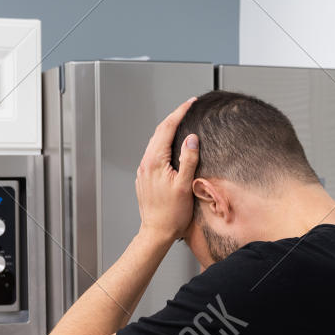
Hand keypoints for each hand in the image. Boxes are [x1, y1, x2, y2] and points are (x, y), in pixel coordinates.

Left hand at [135, 98, 198, 242]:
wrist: (156, 232)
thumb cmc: (172, 214)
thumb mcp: (185, 185)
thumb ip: (188, 159)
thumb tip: (191, 139)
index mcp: (155, 162)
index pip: (167, 128)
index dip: (180, 112)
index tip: (191, 102)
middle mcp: (146, 164)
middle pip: (159, 131)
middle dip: (174, 117)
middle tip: (188, 107)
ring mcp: (143, 170)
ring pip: (155, 141)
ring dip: (168, 129)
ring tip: (181, 121)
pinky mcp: (144, 177)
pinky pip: (153, 152)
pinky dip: (163, 142)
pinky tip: (171, 144)